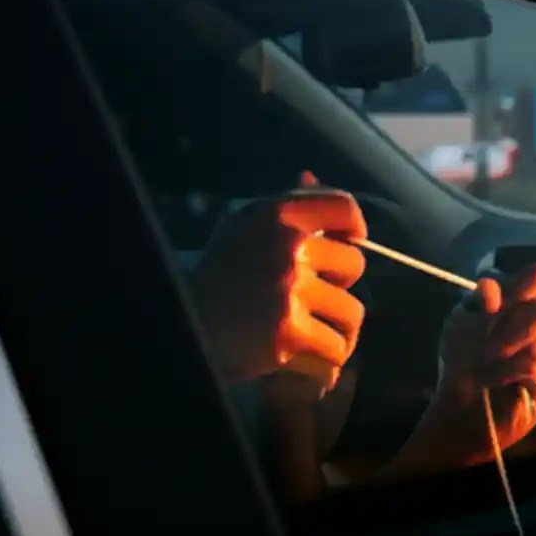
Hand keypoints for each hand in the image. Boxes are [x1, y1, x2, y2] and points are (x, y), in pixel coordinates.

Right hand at [191, 172, 367, 397]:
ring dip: (337, 327)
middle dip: (339, 285)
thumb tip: (310, 175)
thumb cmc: (219, 275)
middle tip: (311, 298)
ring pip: (351, 312)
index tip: (347, 245)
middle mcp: (287, 247)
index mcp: (276, 214)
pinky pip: (336, 348)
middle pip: (354, 265)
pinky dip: (327, 360)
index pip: (344, 207)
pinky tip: (309, 359)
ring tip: (313, 332)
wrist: (180, 324)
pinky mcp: (287, 333)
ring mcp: (289, 290)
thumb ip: (284, 205)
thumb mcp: (243, 227)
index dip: (354, 228)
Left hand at [385, 264, 535, 476]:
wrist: (460, 409)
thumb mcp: (460, 327)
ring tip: (488, 363)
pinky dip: (509, 369)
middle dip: (509, 322)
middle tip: (486, 345)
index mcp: (522, 303)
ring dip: (506, 344)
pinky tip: (498, 380)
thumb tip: (489, 285)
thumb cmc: (462, 363)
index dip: (518, 284)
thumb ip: (477, 304)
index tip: (490, 301)